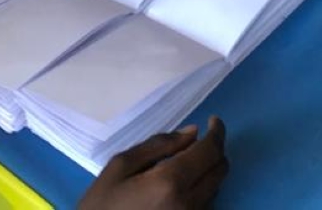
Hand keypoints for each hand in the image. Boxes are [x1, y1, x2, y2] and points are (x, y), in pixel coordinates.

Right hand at [79, 119, 227, 209]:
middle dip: (215, 150)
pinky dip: (201, 191)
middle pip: (220, 169)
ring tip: (186, 164)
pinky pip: (205, 206)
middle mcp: (188, 204)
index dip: (216, 131)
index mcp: (171, 182)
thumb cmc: (101, 206)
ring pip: (216, 189)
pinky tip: (181, 187)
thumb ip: (158, 145)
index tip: (213, 121)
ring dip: (208, 171)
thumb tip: (192, 133)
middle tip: (199, 141)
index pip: (210, 151)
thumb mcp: (120, 167)